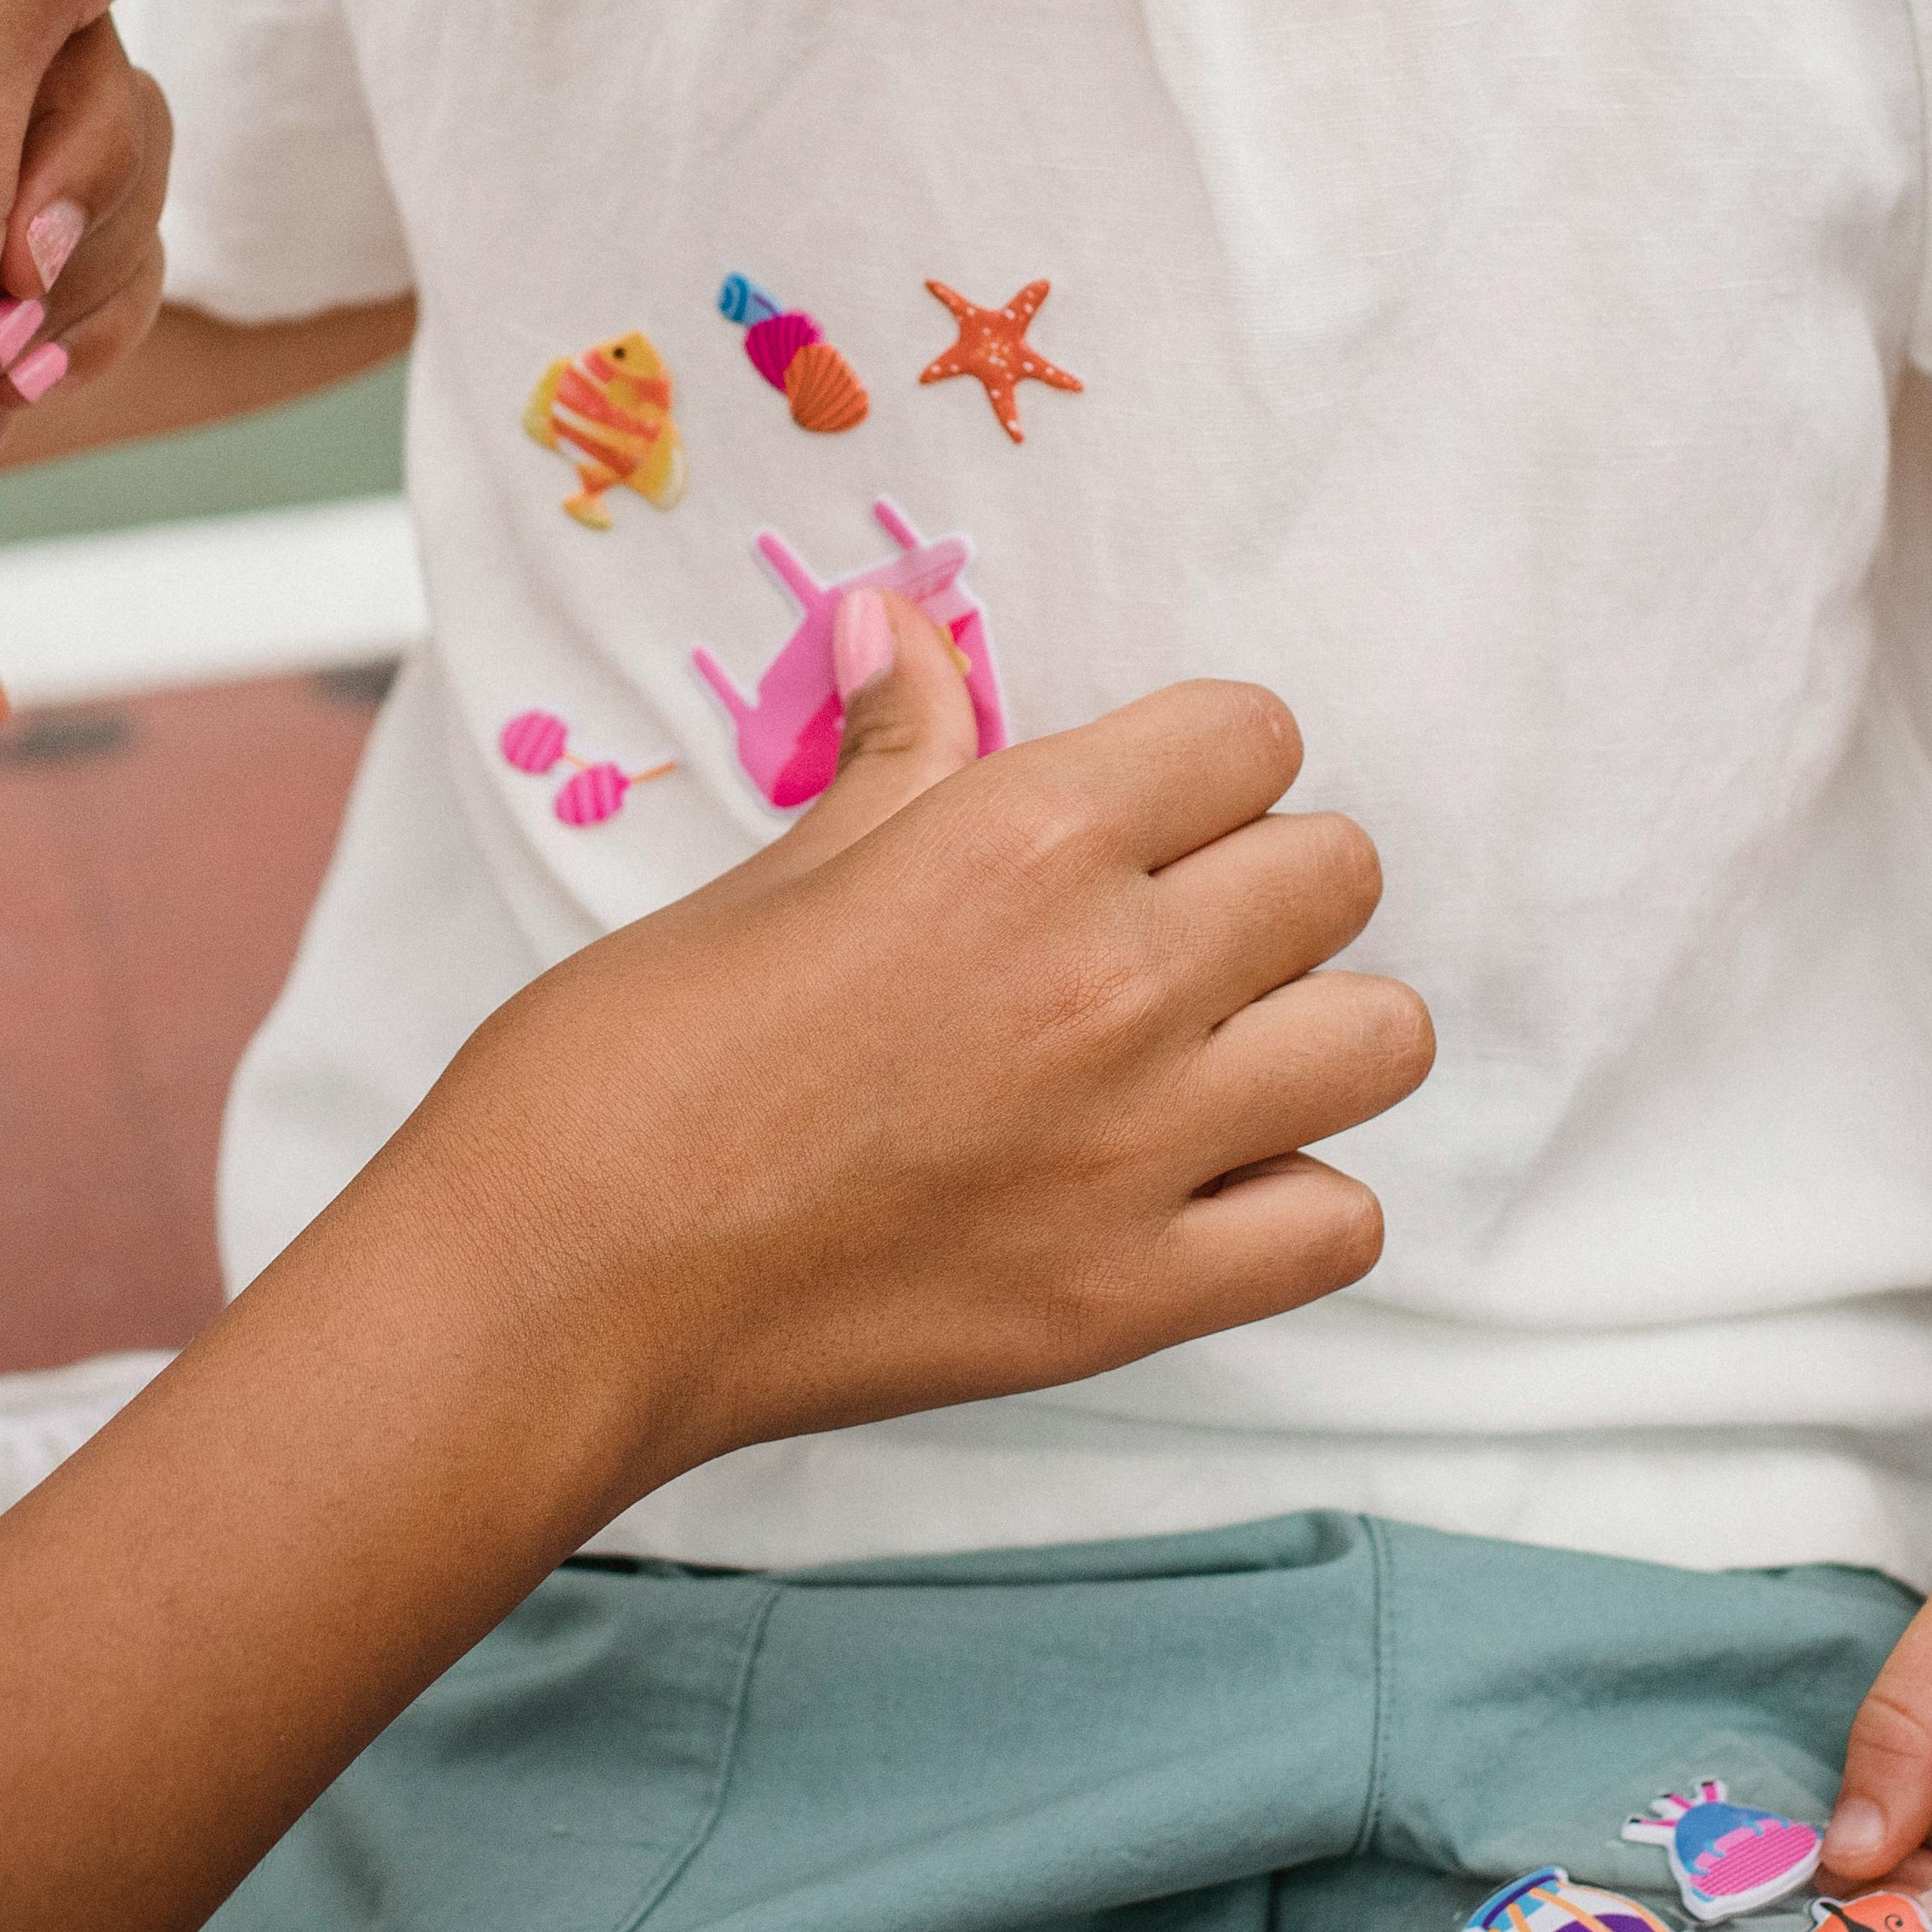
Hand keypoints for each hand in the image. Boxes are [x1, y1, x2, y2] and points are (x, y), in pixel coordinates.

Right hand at [308, 604, 1434, 1493]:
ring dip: (1311, 1032)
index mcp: (1023, 840)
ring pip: (1380, 1038)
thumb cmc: (624, 1068)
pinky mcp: (1130, 1298)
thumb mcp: (772, 873)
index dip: (1199, 766)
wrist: (551, 1284)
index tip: (1142, 810)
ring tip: (1209, 1053)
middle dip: (1264, 885)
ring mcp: (1137, 1150)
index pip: (1250, 735)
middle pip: (1336, 873)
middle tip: (1162, 931)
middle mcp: (1114, 979)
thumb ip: (894, 757)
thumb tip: (902, 633)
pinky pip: (1334, 1222)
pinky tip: (1195, 1184)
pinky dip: (1291, 1200)